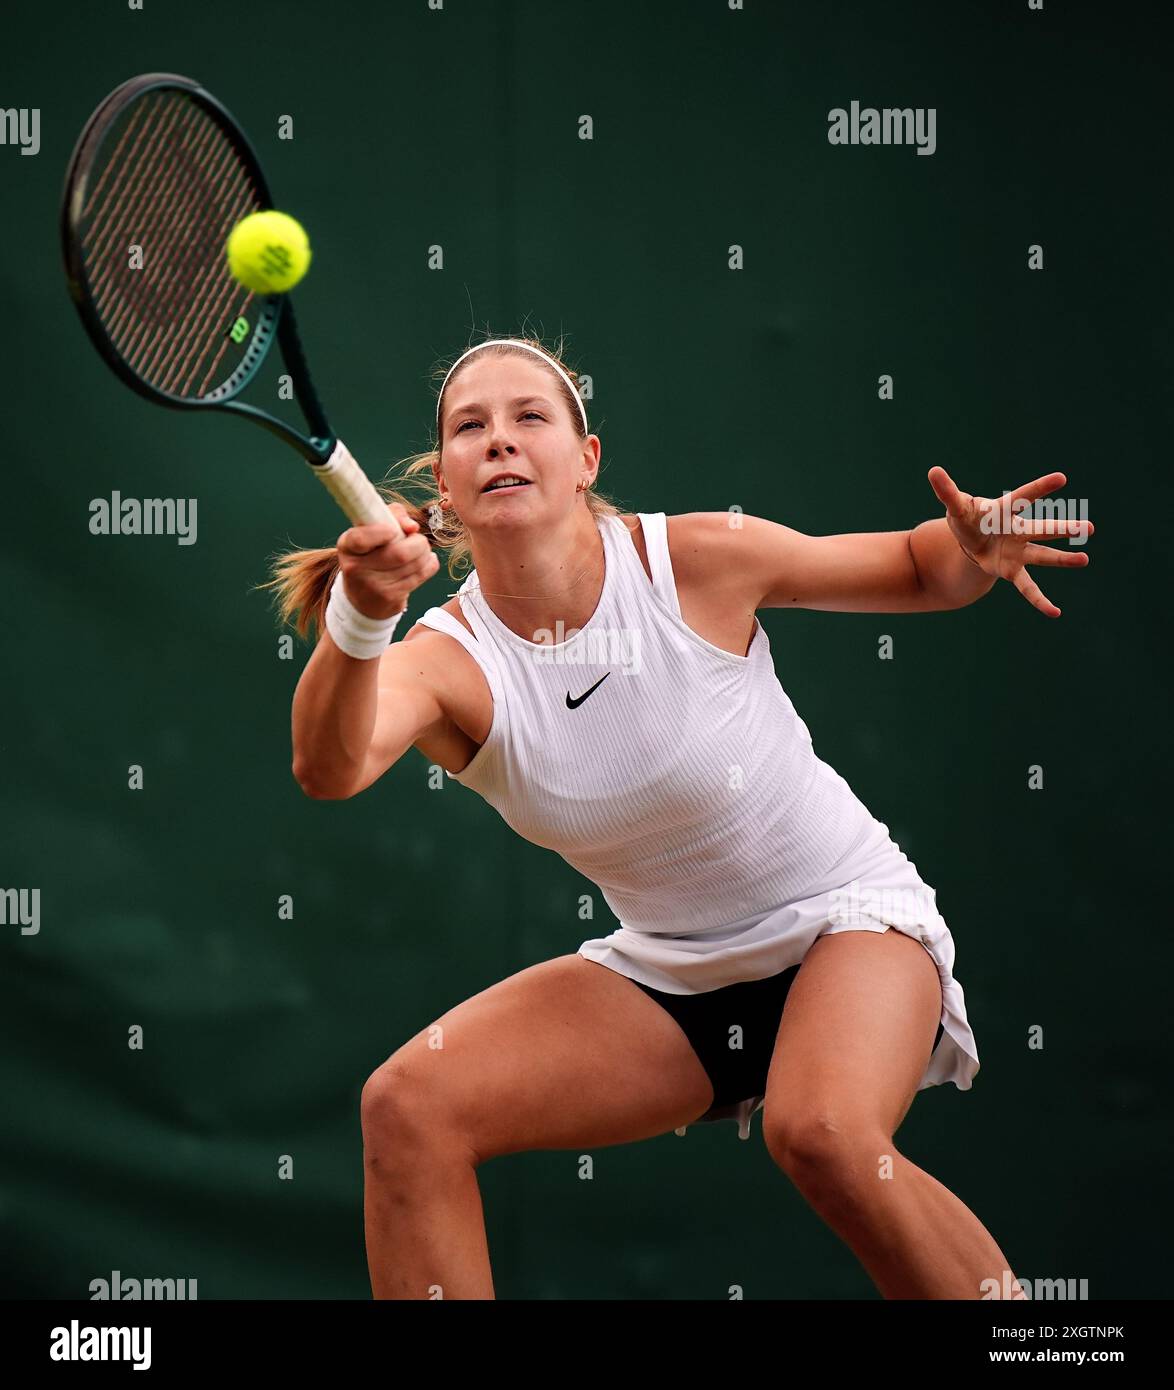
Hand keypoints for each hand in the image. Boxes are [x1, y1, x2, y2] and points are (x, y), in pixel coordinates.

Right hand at [336, 501, 439, 619]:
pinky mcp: (389, 598)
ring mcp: (372, 586)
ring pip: (414, 564)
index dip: (381, 532)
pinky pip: (421, 576)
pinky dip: (429, 565)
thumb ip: (393, 515)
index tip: (393, 530)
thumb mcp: (374, 529)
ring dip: (425, 553)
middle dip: (418, 542)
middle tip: (418, 540)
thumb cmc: (372, 552)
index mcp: (348, 546)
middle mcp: (355, 568)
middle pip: (399, 553)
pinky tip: (425, 561)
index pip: (361, 539)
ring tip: (422, 550)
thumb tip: (412, 526)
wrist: (363, 597)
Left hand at [927, 467, 1093, 617]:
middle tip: (1089, 528)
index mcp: (1005, 511)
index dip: (1040, 488)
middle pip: (1042, 528)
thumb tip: (933, 471)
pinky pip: (1027, 586)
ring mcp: (1018, 551)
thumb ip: (947, 491)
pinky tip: (1054, 613)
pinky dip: (1039, 600)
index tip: (1061, 478)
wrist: (971, 540)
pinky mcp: (1012, 570)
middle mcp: (1017, 530)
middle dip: (1064, 528)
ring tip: (1084, 560)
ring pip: (1043, 555)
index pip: (1023, 497)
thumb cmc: (969, 517)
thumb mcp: (956, 506)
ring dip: (1062, 559)